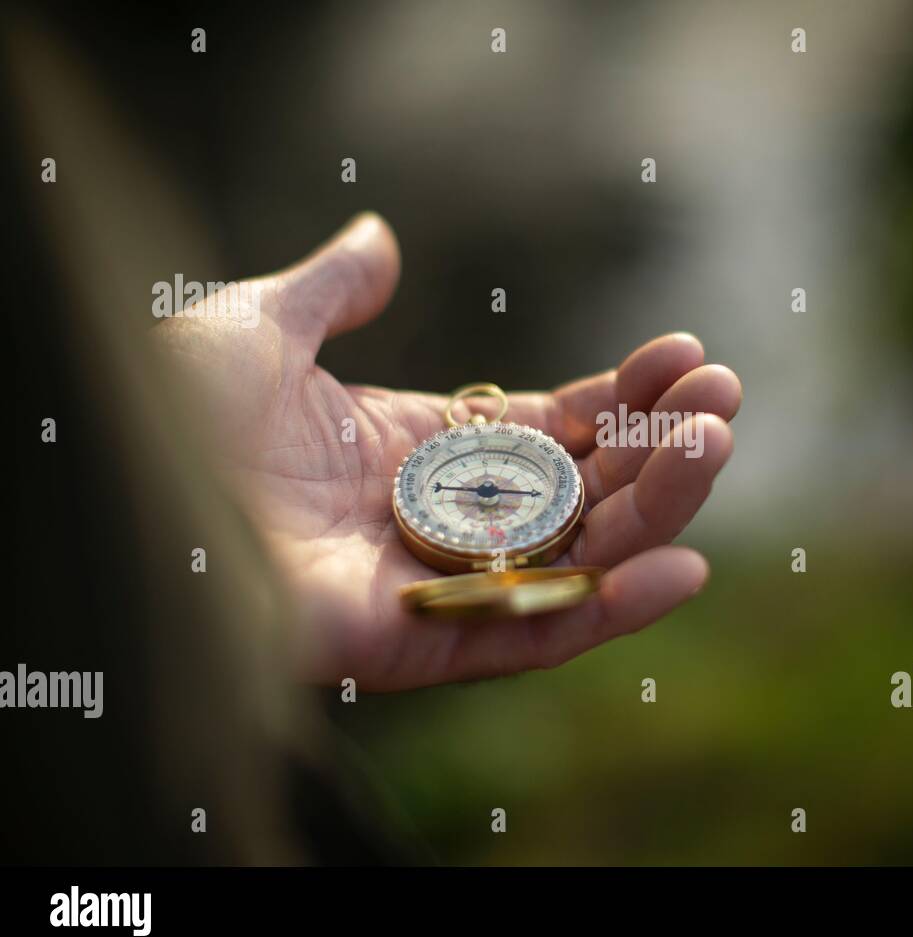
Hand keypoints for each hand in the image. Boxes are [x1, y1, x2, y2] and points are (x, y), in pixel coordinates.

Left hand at [154, 214, 741, 690]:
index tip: (682, 354)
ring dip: (656, 512)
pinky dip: (612, 610)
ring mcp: (434, 583)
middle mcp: (437, 522)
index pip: (545, 430)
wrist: (113, 493)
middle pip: (577, 494)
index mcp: (413, 453)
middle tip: (724, 397)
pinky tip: (684, 565)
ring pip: (574, 561)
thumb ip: (329, 291)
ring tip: (718, 446)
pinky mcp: (417, 643)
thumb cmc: (165, 417)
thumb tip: (380, 243)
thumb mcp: (254, 330)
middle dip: (655, 446)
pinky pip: (531, 637)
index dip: (615, 394)